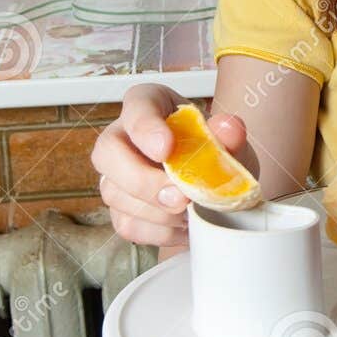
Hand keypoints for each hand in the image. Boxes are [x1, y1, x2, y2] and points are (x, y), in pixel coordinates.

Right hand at [91, 83, 247, 247]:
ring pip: (115, 194)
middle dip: (142, 181)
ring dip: (158, 212)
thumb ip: (229, 133)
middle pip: (107, 153)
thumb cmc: (216, 152)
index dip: (146, 128)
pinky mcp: (121, 209)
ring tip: (192, 212)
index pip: (137, 106)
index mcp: (149, 104)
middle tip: (180, 197)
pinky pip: (128, 225)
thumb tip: (229, 128)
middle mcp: (123, 136)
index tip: (165, 149)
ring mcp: (116, 175)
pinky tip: (184, 226)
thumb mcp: (229, 141)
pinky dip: (160, 232)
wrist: (218, 185)